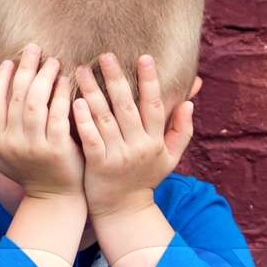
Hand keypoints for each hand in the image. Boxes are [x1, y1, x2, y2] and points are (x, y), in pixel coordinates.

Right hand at [0, 42, 83, 200]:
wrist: (54, 199)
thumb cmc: (27, 172)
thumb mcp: (1, 156)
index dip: (1, 79)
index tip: (11, 61)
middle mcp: (13, 144)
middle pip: (17, 98)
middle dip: (25, 69)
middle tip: (34, 48)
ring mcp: (36, 147)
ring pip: (37, 103)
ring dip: (44, 77)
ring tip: (53, 60)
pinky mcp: (58, 150)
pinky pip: (58, 114)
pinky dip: (61, 94)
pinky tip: (65, 80)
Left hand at [72, 52, 192, 219]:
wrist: (123, 211)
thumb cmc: (144, 178)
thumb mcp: (169, 157)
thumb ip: (180, 130)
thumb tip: (190, 101)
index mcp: (155, 140)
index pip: (154, 104)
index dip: (150, 81)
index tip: (144, 56)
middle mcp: (139, 146)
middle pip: (127, 106)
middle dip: (116, 78)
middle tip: (105, 54)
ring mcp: (118, 156)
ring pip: (106, 119)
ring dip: (94, 92)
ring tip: (80, 70)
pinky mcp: (98, 166)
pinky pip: (91, 139)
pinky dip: (84, 121)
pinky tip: (75, 102)